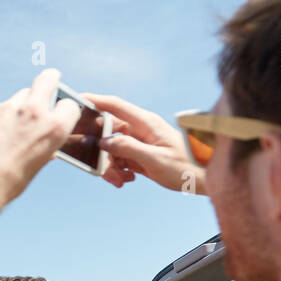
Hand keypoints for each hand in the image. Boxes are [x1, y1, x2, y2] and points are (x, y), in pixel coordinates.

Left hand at [0, 68, 79, 208]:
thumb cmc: (11, 181)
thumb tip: (49, 146)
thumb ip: (46, 147)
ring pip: (22, 95)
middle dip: (50, 80)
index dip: (66, 110)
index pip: (69, 105)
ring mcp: (10, 108)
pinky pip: (1, 107)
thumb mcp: (37, 164)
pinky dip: (2, 116)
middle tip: (49, 84)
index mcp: (54, 128)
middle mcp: (34, 112)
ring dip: (22, 104)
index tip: (63, 111)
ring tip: (15, 125)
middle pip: (47, 79)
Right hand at [81, 93, 205, 194]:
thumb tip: (104, 142)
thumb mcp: (155, 160)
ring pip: (112, 148)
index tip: (76, 100)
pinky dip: (119, 170)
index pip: (114, 105)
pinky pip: (121, 158)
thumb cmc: (187, 168)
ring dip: (111, 165)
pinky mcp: (141, 153)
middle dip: (102, 152)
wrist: (204, 180)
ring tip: (120, 181)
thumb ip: (128, 149)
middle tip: (105, 172)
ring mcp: (141, 140)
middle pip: (108, 132)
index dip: (93, 101)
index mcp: (145, 123)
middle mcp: (141, 128)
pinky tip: (126, 180)